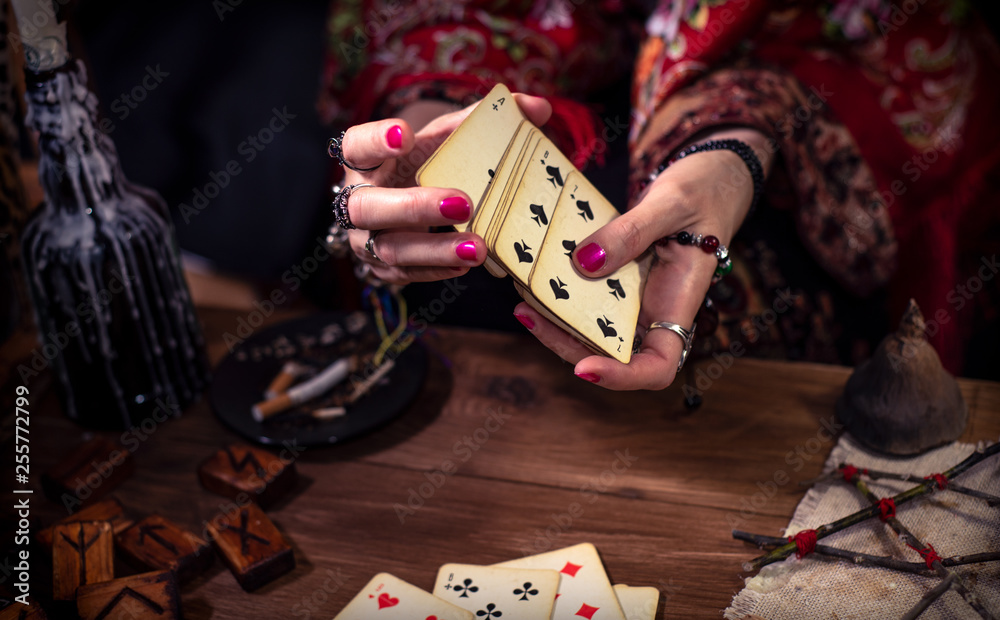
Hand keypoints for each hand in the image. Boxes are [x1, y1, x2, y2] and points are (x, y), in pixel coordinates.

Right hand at [336, 94, 551, 284]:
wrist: (402, 202)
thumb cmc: (425, 164)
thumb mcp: (446, 138)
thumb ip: (483, 121)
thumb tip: (537, 107)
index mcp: (366, 159)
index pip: (356, 145)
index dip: (375, 140)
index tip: (404, 134)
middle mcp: (357, 200)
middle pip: (369, 206)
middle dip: (415, 206)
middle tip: (464, 204)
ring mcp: (365, 239)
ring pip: (390, 248)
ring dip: (435, 249)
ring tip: (478, 247)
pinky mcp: (382, 269)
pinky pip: (406, 275)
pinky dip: (437, 270)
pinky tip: (465, 264)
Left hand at [514, 128, 769, 389]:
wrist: (711, 179)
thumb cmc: (704, 192)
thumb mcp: (670, 203)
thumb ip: (631, 233)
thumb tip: (584, 263)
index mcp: (679, 305)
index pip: (658, 367)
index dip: (622, 377)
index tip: (584, 368)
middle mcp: (656, 312)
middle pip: (613, 355)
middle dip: (567, 345)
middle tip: (528, 315)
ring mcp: (635, 301)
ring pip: (593, 331)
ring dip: (556, 324)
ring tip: (522, 301)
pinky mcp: (618, 283)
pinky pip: (587, 299)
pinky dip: (560, 297)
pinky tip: (534, 281)